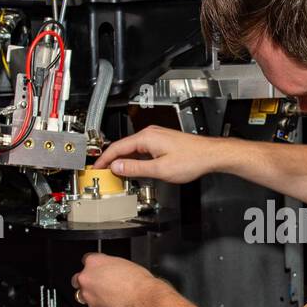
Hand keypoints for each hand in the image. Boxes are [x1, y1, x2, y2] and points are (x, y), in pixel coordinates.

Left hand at [71, 254, 162, 306]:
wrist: (143, 301)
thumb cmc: (138, 283)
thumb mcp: (125, 265)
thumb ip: (111, 267)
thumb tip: (110, 271)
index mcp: (95, 262)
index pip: (86, 260)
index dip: (94, 266)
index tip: (98, 269)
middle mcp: (87, 278)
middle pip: (78, 278)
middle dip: (87, 281)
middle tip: (101, 284)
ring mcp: (88, 295)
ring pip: (82, 294)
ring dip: (91, 295)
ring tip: (106, 296)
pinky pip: (92, 306)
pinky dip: (99, 306)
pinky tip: (111, 304)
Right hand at [92, 126, 225, 183]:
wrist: (210, 155)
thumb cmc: (191, 159)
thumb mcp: (159, 169)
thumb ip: (136, 168)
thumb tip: (117, 166)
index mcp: (146, 138)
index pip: (117, 147)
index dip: (104, 159)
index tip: (96, 168)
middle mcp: (150, 134)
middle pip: (123, 147)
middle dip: (111, 159)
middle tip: (102, 172)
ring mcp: (156, 137)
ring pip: (132, 148)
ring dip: (122, 160)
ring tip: (114, 171)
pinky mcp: (162, 142)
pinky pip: (141, 150)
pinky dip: (134, 159)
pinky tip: (133, 167)